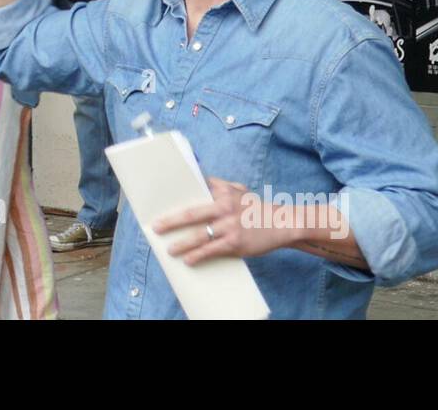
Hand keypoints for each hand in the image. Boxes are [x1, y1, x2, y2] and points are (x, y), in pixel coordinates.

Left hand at [153, 178, 289, 263]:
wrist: (281, 224)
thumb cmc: (255, 208)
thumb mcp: (238, 190)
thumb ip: (218, 185)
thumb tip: (197, 177)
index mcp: (222, 192)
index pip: (195, 191)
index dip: (176, 196)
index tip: (159, 202)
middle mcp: (224, 207)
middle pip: (191, 214)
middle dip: (171, 221)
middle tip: (155, 227)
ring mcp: (229, 226)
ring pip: (199, 236)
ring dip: (181, 244)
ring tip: (169, 249)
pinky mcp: (235, 243)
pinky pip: (211, 250)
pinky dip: (198, 256)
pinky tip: (188, 260)